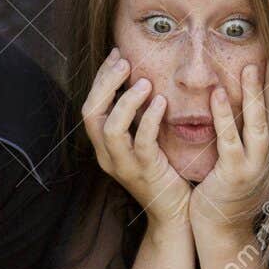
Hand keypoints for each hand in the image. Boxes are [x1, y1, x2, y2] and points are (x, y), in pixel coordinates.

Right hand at [82, 47, 190, 227]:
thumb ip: (139, 117)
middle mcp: (107, 155)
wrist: (176, 214)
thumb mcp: (146, 142)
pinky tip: (161, 102)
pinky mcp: (146, 171)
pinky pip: (142, 142)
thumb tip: (142, 80)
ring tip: (144, 81)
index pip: (91, 106)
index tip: (117, 55)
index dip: (101, 79)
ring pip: (110, 128)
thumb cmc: (165, 173)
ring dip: (125, 100)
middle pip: (91, 113)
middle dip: (106, 83)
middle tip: (125, 61)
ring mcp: (124, 165)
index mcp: (104, 146)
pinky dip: (149, 119)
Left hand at [190, 61, 268, 236]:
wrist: (221, 232)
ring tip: (250, 67)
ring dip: (255, 95)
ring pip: (260, 125)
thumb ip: (265, 150)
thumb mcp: (255, 170)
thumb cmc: (233, 197)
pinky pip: (231, 141)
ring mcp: (257, 169)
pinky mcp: (235, 176)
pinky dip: (225, 117)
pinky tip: (219, 95)